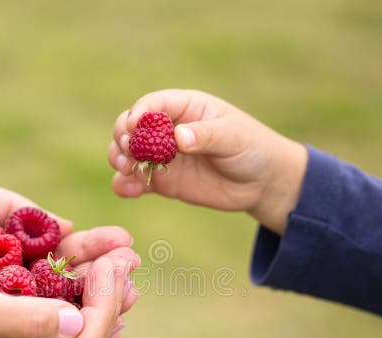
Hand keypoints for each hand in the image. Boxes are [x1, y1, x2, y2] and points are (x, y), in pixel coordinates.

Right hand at [0, 250, 137, 337]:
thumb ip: (28, 318)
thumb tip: (78, 319)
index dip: (104, 306)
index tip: (115, 264)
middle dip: (105, 303)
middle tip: (127, 263)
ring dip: (89, 303)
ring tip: (115, 269)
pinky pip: (42, 335)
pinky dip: (64, 306)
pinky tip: (82, 283)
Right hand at [107, 89, 308, 233]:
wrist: (261, 183)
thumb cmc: (251, 148)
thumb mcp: (233, 137)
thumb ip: (206, 136)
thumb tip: (179, 137)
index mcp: (185, 107)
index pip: (154, 104)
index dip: (140, 112)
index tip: (134, 127)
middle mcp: (167, 129)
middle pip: (132, 127)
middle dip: (124, 137)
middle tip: (128, 152)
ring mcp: (162, 156)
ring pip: (129, 153)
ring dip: (120, 159)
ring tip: (126, 169)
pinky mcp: (162, 181)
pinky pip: (137, 181)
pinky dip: (126, 184)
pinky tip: (127, 189)